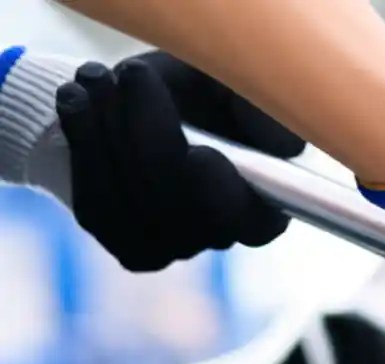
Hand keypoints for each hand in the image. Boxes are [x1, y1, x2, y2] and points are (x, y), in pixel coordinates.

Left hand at [55, 52, 303, 271]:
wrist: (136, 110)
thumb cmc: (196, 95)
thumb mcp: (232, 87)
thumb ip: (262, 112)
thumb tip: (287, 148)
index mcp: (260, 207)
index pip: (256, 223)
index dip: (225, 196)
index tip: (200, 155)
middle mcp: (217, 236)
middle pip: (181, 206)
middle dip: (151, 135)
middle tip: (133, 73)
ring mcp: (171, 249)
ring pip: (135, 201)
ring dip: (109, 131)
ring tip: (96, 77)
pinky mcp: (124, 245)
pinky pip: (98, 200)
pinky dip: (84, 144)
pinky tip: (77, 101)